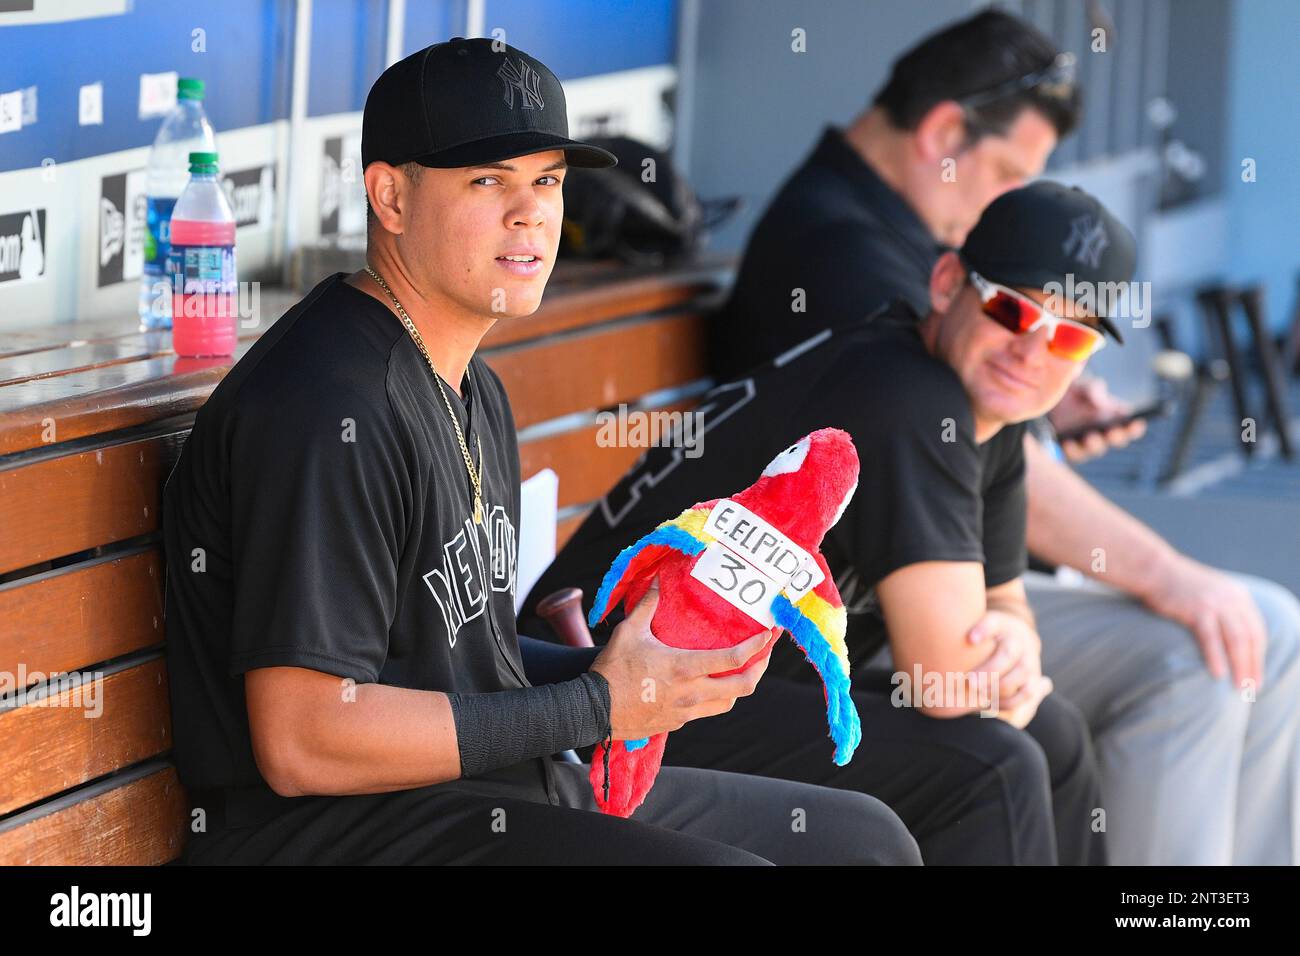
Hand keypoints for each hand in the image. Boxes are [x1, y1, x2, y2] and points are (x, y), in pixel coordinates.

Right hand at [589, 578, 777, 740]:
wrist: (594, 710)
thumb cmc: (612, 670)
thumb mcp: (629, 632)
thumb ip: (648, 605)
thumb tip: (658, 581)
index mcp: (684, 668)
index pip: (734, 660)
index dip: (757, 647)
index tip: (768, 635)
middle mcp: (692, 692)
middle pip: (743, 686)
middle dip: (760, 668)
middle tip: (765, 653)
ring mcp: (686, 711)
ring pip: (728, 702)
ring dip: (740, 686)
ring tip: (742, 670)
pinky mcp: (678, 722)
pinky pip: (707, 711)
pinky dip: (716, 697)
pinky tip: (710, 685)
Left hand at [965, 609, 1051, 726]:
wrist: (1016, 638)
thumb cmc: (983, 636)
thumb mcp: (973, 626)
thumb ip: (957, 632)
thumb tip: (925, 639)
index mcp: (1001, 623)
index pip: (993, 622)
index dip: (984, 629)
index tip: (970, 639)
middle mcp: (1018, 640)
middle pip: (1008, 652)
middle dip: (989, 670)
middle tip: (969, 682)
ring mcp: (1029, 659)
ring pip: (1020, 673)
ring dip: (997, 687)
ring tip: (978, 694)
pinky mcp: (1033, 678)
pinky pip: (1026, 693)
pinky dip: (1008, 701)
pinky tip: (990, 704)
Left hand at [1048, 376, 1146, 462]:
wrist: (1053, 397)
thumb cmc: (1077, 392)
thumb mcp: (1085, 387)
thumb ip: (1094, 390)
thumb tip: (1101, 405)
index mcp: (1116, 419)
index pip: (1130, 428)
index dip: (1134, 428)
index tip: (1137, 423)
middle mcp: (1105, 434)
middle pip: (1115, 440)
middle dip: (1116, 436)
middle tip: (1114, 432)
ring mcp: (1087, 443)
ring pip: (1095, 449)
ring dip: (1095, 445)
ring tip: (1091, 437)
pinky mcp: (1069, 449)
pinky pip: (1072, 454)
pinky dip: (1071, 450)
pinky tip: (1068, 443)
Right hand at [1141, 555, 1266, 690]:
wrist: (1154, 569)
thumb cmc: (1177, 585)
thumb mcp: (1210, 593)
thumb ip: (1224, 611)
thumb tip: (1230, 641)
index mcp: (1239, 596)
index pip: (1257, 631)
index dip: (1259, 656)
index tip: (1257, 677)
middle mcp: (1232, 598)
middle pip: (1250, 638)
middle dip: (1253, 665)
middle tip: (1252, 688)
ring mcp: (1215, 603)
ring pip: (1236, 639)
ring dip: (1240, 665)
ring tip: (1239, 686)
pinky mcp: (1197, 609)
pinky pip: (1211, 638)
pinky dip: (1216, 657)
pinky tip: (1218, 673)